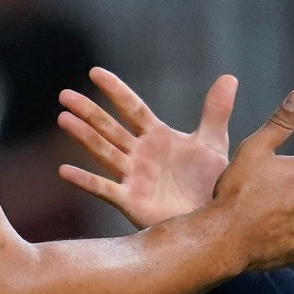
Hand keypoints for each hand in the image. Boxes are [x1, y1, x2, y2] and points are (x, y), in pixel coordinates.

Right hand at [58, 68, 234, 228]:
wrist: (213, 220)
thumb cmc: (210, 183)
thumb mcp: (213, 143)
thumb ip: (216, 111)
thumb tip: (229, 77)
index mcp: (157, 137)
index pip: (132, 108)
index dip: (115, 91)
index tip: (95, 72)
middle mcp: (139, 155)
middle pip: (110, 128)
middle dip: (89, 112)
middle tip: (64, 95)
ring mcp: (133, 178)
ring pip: (104, 152)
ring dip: (84, 137)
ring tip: (64, 119)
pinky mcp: (131, 202)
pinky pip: (105, 189)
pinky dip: (85, 181)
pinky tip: (65, 171)